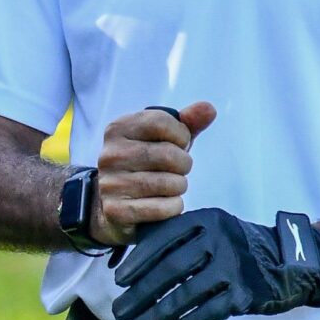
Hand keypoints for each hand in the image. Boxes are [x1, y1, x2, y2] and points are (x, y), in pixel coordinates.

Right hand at [93, 101, 213, 244]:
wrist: (113, 206)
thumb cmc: (145, 167)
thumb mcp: (164, 140)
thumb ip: (187, 123)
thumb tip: (209, 108)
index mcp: (118, 129)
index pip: (161, 122)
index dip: (181, 135)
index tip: (178, 145)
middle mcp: (110, 155)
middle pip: (168, 154)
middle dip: (184, 164)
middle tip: (176, 170)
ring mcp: (111, 184)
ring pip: (169, 183)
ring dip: (179, 187)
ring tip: (169, 188)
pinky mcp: (117, 210)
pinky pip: (163, 208)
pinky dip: (173, 207)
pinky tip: (164, 204)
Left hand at [111, 207, 319, 319]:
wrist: (291, 261)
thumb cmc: (238, 249)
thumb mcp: (211, 231)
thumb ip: (177, 240)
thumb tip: (130, 264)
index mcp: (206, 220)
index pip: (163, 239)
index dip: (138, 262)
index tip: (119, 281)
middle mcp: (219, 239)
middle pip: (170, 269)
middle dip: (140, 294)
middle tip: (120, 311)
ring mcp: (234, 266)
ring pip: (185, 295)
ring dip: (156, 316)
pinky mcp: (246, 293)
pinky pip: (207, 313)